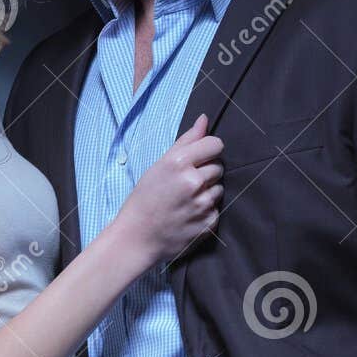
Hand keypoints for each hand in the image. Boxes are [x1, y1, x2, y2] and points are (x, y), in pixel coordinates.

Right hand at [115, 113, 223, 266]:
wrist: (137, 237)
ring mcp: (203, 204)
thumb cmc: (145, 199)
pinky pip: (217, 208)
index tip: (200, 158)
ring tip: (186, 200)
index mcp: (179, 163)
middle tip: (185, 184)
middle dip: (206, 172)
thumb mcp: (159, 165)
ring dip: (207, 192)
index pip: (215, 144)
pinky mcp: (209, 223)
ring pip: (219, 188)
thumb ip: (186, 141)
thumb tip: (205, 119)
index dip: (208, 150)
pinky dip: (206, 211)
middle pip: (218, 166)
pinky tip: (188, 215)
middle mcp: (193, 182)